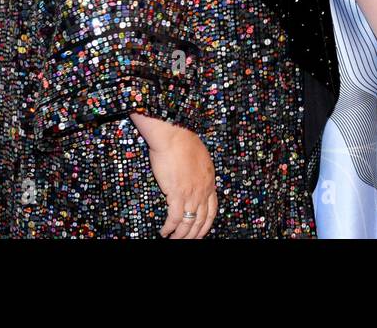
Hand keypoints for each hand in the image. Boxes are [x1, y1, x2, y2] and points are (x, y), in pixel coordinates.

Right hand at [130, 112, 216, 238]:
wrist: (174, 135)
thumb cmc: (183, 142)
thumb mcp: (200, 158)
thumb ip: (199, 172)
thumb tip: (193, 177)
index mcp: (210, 181)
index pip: (212, 210)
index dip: (206, 225)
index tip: (200, 232)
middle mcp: (203, 190)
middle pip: (201, 220)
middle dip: (193, 235)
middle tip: (185, 241)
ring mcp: (191, 193)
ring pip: (188, 223)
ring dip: (180, 235)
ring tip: (172, 239)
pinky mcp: (177, 193)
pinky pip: (174, 218)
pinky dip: (169, 228)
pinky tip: (164, 232)